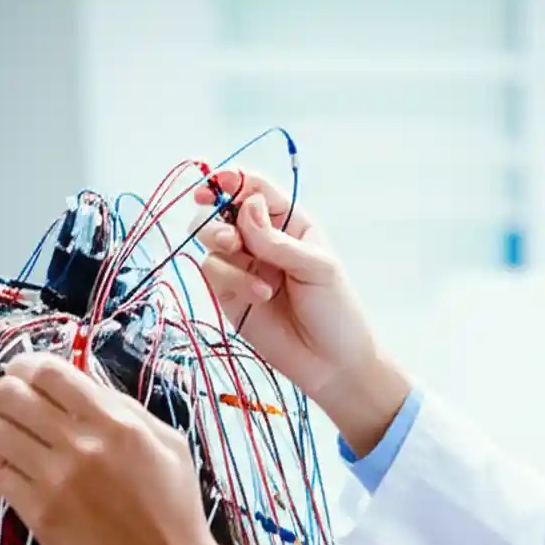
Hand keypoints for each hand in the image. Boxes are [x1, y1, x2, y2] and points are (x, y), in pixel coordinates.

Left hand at [0, 353, 250, 544]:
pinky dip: (6, 474)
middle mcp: (84, 445)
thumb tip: (82, 385)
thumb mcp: (169, 446)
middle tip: (20, 410)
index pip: (49, 371)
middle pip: (10, 395)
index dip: (28, 366)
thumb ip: (126, 411)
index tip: (27, 375)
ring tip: (23, 447)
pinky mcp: (40, 516)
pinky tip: (27, 481)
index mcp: (119, 423)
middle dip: (7, 396)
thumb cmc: (178, 512)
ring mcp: (58, 481)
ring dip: (4, 435)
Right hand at [192, 169, 409, 453]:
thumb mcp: (317, 267)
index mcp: (289, 221)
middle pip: (220, 210)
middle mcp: (261, 238)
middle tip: (231, 240)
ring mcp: (242, 264)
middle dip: (216, 219)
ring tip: (254, 274)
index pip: (253, 187)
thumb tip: (245, 205)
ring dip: (223, 251)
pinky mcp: (228, 292)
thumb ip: (276, 239)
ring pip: (208, 239)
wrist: (331, 363)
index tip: (214, 186)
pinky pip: (211, 271)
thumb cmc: (335, 309)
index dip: (230, 181)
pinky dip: (230, 280)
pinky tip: (260, 295)